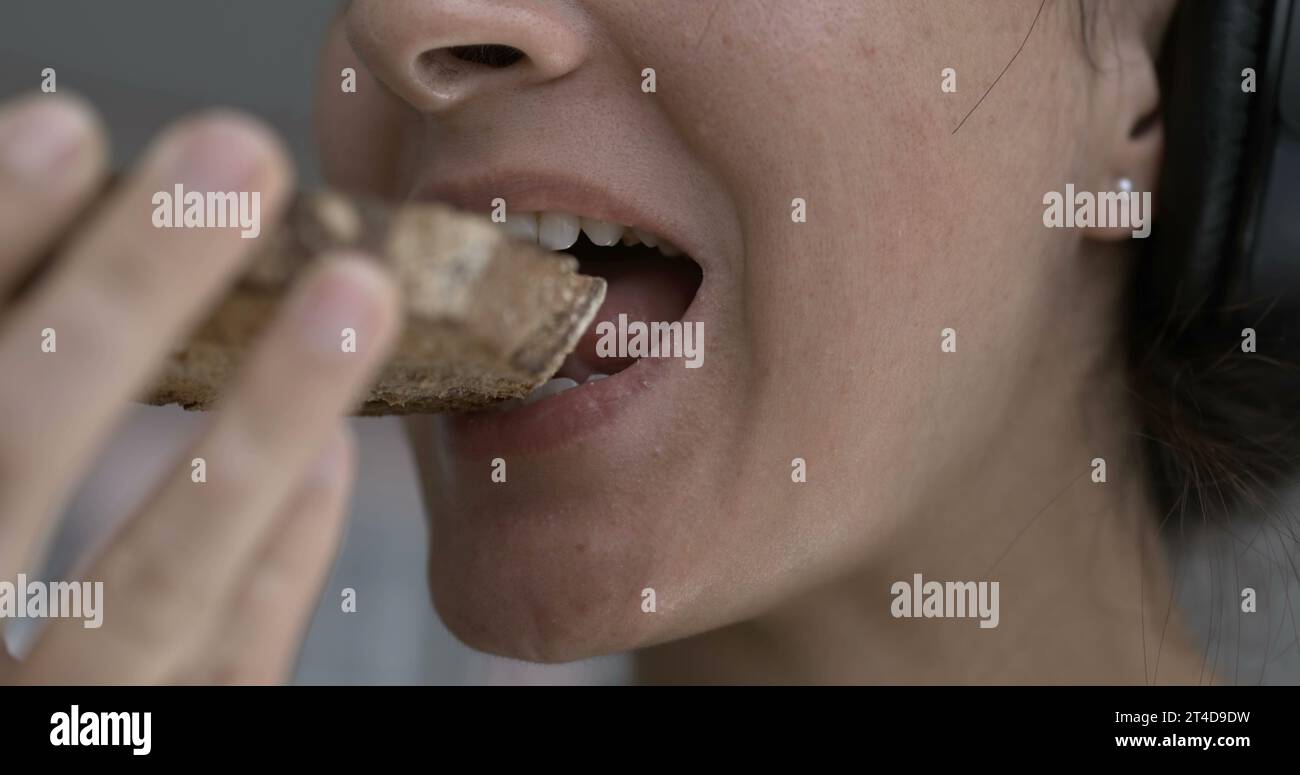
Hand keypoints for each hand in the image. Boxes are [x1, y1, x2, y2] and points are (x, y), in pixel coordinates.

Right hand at [0, 93, 400, 682]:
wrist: (20, 741)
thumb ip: (7, 439)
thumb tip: (48, 270)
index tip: (66, 133)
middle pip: (3, 455)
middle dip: (118, 302)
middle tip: (232, 163)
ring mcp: (39, 730)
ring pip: (141, 594)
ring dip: (254, 427)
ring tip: (355, 296)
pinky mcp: (138, 767)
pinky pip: (225, 674)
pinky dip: (274, 558)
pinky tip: (329, 451)